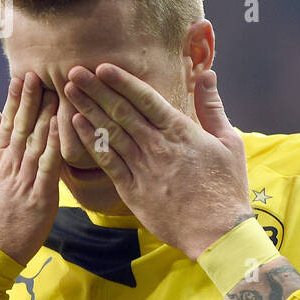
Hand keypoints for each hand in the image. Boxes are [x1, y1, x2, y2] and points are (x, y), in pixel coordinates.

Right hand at [0, 72, 61, 265]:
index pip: (6, 123)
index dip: (14, 99)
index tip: (21, 77)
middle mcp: (8, 166)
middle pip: (20, 127)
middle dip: (30, 99)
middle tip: (39, 73)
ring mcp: (23, 180)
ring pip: (35, 142)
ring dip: (45, 115)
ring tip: (54, 91)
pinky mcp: (39, 196)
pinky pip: (48, 167)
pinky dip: (52, 146)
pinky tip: (59, 127)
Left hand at [63, 65, 251, 259]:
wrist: (217, 232)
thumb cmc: (227, 187)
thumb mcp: (229, 142)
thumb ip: (212, 107)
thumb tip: (208, 75)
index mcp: (181, 132)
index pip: (145, 98)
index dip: (122, 81)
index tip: (102, 67)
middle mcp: (157, 146)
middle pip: (121, 111)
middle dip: (96, 89)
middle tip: (74, 71)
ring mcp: (142, 168)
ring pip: (109, 132)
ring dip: (87, 109)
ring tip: (69, 91)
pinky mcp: (132, 190)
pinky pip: (106, 161)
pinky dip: (91, 141)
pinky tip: (76, 125)